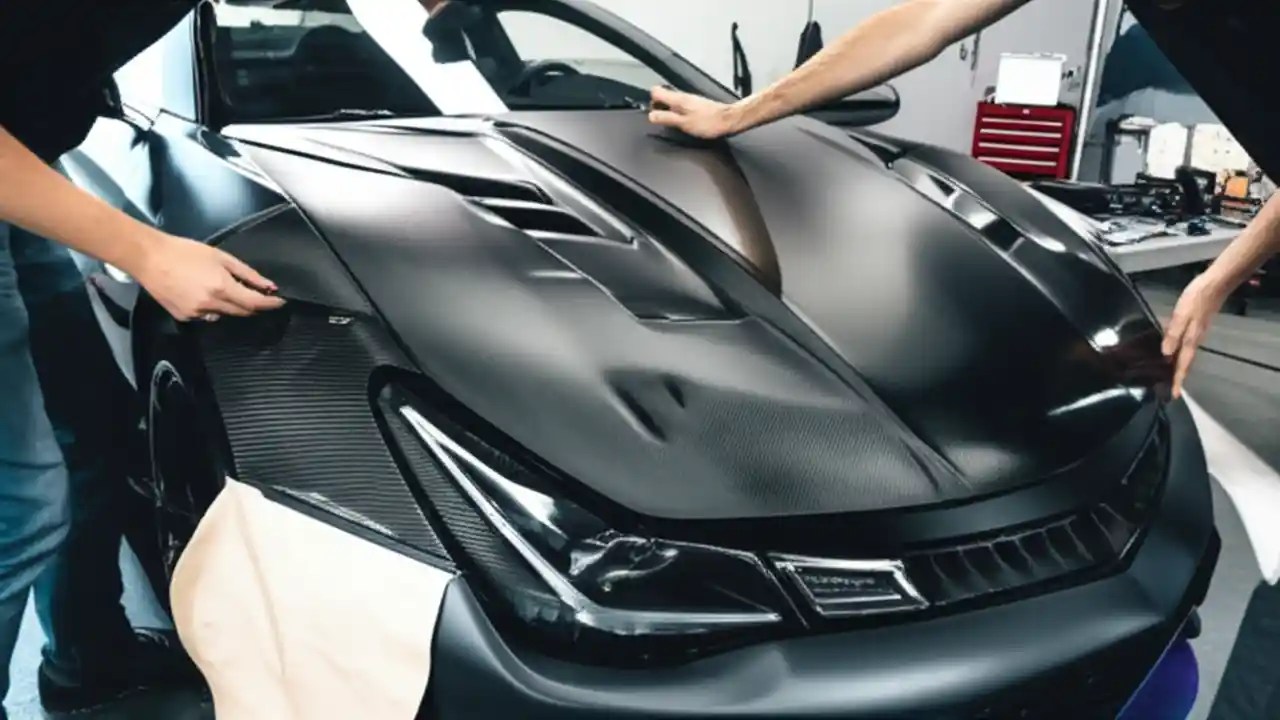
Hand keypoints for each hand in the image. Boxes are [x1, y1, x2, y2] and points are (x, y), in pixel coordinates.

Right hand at [129, 233, 285, 321]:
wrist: (149, 258)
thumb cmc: (185, 252)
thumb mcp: (221, 257)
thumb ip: (247, 274)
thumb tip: (268, 286)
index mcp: (222, 288)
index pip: (254, 303)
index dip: (270, 303)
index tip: (281, 301)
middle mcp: (211, 305)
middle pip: (241, 311)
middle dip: (252, 304)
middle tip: (258, 294)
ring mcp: (196, 314)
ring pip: (223, 315)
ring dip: (231, 305)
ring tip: (220, 287)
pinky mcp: (184, 317)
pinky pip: (206, 316)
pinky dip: (211, 308)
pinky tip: (202, 292)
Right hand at [648, 86, 739, 139]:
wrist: (728, 120)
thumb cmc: (708, 123)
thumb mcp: (684, 124)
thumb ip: (667, 118)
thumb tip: (651, 116)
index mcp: (677, 99)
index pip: (655, 91)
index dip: (651, 102)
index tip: (655, 113)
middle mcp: (682, 96)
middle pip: (662, 96)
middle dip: (659, 107)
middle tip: (665, 120)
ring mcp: (689, 99)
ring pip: (671, 101)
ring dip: (669, 110)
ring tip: (675, 123)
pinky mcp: (696, 104)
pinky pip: (680, 105)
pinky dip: (678, 112)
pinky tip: (684, 122)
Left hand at [1162, 273, 1229, 398]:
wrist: (1214, 284)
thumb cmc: (1196, 299)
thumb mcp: (1181, 315)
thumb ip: (1173, 334)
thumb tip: (1165, 354)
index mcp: (1190, 340)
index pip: (1183, 365)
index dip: (1177, 380)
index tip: (1174, 396)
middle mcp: (1194, 340)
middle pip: (1184, 363)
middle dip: (1176, 377)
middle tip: (1168, 390)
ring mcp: (1195, 333)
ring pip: (1184, 355)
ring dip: (1176, 366)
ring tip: (1166, 376)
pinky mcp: (1194, 326)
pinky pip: (1184, 345)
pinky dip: (1177, 353)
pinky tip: (1169, 352)